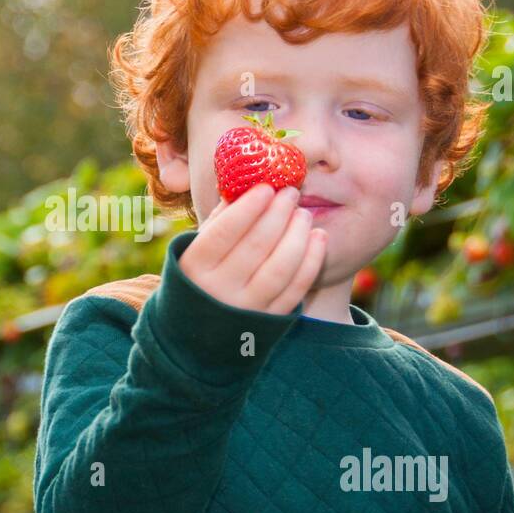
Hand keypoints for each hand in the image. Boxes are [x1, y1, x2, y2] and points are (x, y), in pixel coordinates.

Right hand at [179, 184, 327, 315]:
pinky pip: (296, 289)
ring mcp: (246, 308)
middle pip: (256, 246)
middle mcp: (218, 290)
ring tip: (304, 214)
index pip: (224, 232)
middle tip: (291, 193)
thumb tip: (247, 182)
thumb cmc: (202, 274)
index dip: (248, 207)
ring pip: (279, 268)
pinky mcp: (269, 321)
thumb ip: (220, 218)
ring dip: (297, 235)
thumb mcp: (199, 247)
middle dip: (278, 214)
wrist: (202, 330)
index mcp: (195, 267)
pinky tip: (319, 237)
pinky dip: (312, 261)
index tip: (266, 187)